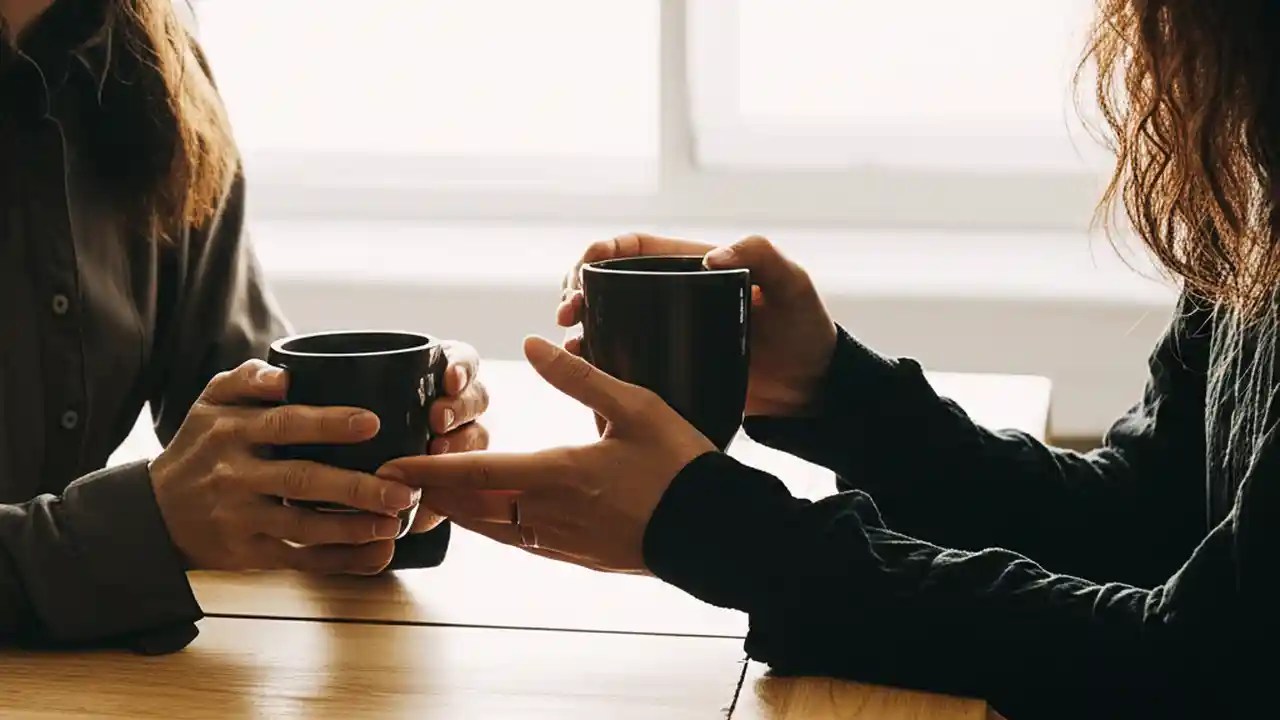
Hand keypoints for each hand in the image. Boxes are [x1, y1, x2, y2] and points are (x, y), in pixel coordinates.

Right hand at [150, 360, 421, 574]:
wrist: (154, 513)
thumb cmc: (201, 448)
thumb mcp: (211, 403)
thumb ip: (247, 378)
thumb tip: (286, 375)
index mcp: (231, 431)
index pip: (284, 424)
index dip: (328, 424)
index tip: (373, 423)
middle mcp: (235, 476)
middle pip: (302, 480)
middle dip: (356, 487)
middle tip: (403, 487)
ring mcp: (241, 518)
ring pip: (304, 526)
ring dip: (353, 528)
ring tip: (394, 521)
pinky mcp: (249, 553)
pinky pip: (300, 560)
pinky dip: (341, 561)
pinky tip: (376, 554)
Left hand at [379, 336, 714, 573]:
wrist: (715, 533)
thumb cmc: (678, 466)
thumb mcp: (633, 407)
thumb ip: (578, 377)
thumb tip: (533, 344)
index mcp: (554, 476)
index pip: (470, 473)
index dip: (424, 469)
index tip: (388, 466)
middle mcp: (546, 516)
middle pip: (469, 507)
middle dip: (432, 493)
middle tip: (399, 481)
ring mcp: (560, 543)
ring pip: (490, 529)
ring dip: (459, 512)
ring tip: (436, 497)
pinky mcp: (578, 558)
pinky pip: (519, 542)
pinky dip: (492, 527)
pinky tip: (495, 517)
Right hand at [558, 233, 837, 417]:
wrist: (810, 389)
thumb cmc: (806, 329)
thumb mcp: (792, 286)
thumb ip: (761, 257)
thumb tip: (712, 257)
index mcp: (692, 265)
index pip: (632, 248)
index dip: (599, 252)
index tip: (583, 270)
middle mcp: (672, 296)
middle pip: (607, 282)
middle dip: (576, 287)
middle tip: (568, 311)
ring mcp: (666, 332)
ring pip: (607, 318)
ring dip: (579, 322)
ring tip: (570, 336)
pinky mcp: (666, 366)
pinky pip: (621, 357)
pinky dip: (595, 356)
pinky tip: (582, 363)